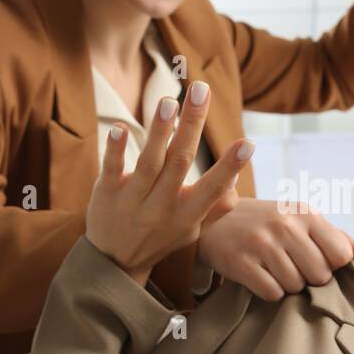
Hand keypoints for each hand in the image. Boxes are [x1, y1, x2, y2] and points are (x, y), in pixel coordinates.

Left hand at [84, 81, 251, 285]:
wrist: (113, 262)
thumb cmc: (160, 237)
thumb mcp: (192, 229)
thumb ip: (215, 207)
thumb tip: (236, 180)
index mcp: (187, 215)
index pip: (212, 189)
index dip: (230, 167)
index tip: (248, 143)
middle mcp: (162, 208)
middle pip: (179, 162)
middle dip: (192, 125)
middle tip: (201, 90)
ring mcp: (132, 201)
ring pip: (149, 163)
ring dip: (159, 131)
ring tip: (169, 101)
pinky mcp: (105, 194)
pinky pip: (110, 170)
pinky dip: (115, 150)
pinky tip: (120, 128)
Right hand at [198, 199, 353, 301]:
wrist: (214, 219)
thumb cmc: (267, 223)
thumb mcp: (301, 221)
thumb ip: (336, 238)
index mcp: (305, 213)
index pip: (341, 254)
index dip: (332, 265)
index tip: (317, 260)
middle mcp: (285, 225)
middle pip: (320, 275)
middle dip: (310, 279)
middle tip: (293, 267)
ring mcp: (261, 243)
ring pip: (295, 287)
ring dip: (288, 286)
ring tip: (274, 270)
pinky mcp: (240, 262)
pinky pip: (271, 293)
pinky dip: (269, 292)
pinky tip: (261, 276)